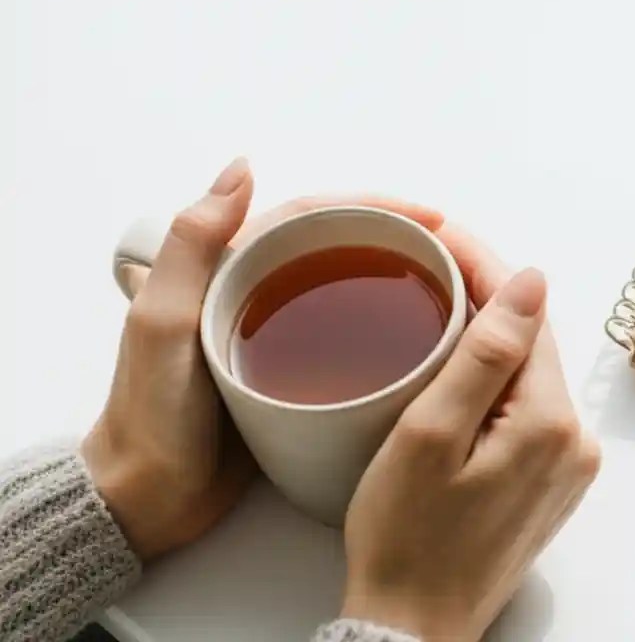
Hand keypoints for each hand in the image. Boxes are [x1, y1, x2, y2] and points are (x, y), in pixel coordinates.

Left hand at [82, 158, 445, 560]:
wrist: (146, 500)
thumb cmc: (149, 415)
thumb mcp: (165, 322)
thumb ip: (193, 245)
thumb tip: (242, 167)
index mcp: (225, 267)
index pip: (312, 216)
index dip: (375, 207)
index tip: (431, 218)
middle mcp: (253, 290)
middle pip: (336, 245)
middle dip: (396, 237)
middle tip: (454, 251)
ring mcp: (277, 333)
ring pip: (346, 290)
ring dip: (395, 280)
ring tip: (448, 288)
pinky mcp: (294, 377)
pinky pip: (347, 340)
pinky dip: (384, 332)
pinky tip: (420, 342)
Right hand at [341, 225, 600, 640]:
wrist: (415, 625)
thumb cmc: (406, 540)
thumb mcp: (430, 435)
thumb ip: (484, 355)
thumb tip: (529, 282)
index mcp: (548, 424)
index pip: (525, 316)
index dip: (484, 265)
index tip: (440, 231)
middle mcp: (574, 441)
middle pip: (533, 342)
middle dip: (486, 294)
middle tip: (431, 256)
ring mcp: (568, 466)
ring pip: (530, 374)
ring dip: (491, 336)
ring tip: (438, 298)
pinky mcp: (551, 483)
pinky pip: (528, 409)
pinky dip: (497, 380)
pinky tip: (461, 366)